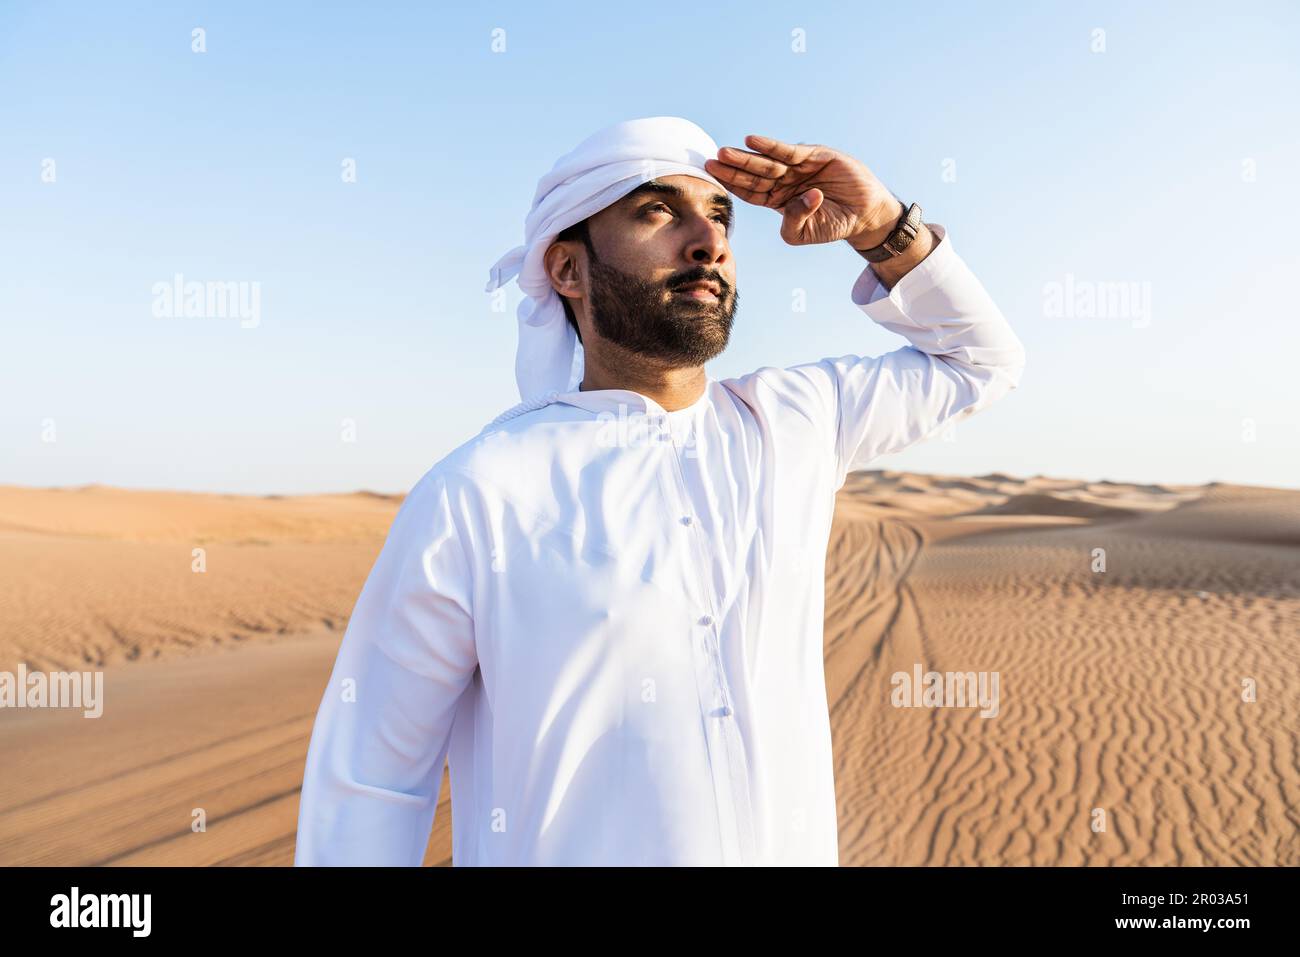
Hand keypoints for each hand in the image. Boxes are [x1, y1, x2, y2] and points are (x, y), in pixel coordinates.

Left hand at [704, 135, 902, 247]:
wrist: (863, 214)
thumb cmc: (833, 224)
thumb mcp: (805, 233)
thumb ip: (792, 222)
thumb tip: (795, 199)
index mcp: (777, 199)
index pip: (749, 192)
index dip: (731, 185)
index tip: (711, 179)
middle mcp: (784, 181)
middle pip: (752, 175)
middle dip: (731, 169)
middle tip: (709, 161)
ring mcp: (797, 167)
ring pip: (766, 163)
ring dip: (744, 158)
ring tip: (724, 153)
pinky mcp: (814, 156)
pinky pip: (788, 152)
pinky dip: (770, 146)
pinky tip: (752, 141)